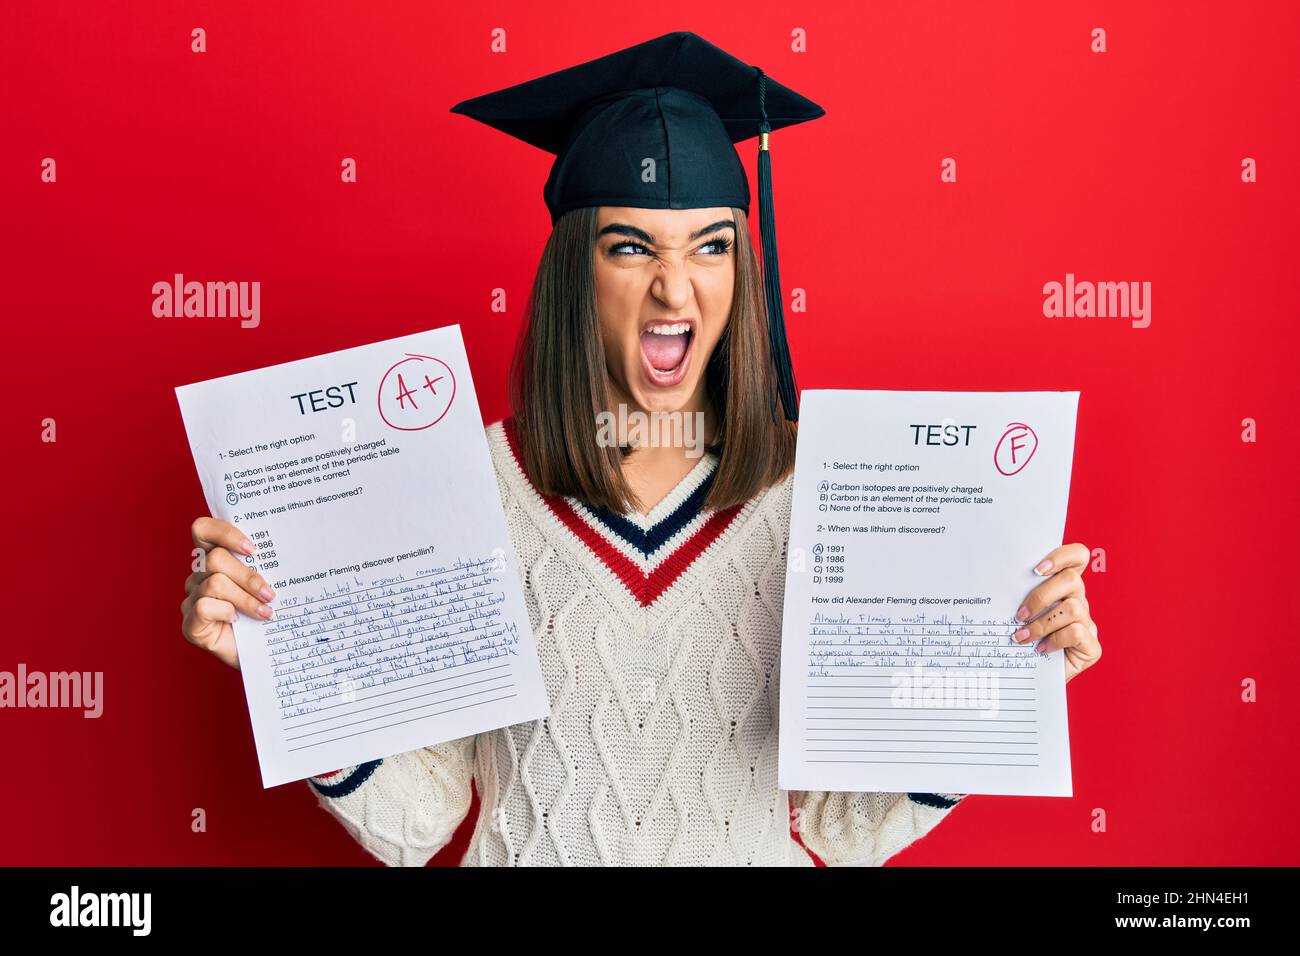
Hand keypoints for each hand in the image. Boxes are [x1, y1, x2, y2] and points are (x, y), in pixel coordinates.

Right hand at [180, 517, 276, 668]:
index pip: (203, 530)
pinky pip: (204, 606)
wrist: (265, 652)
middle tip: (270, 593)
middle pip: (215, 559)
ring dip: (245, 598)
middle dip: (248, 576)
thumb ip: (265, 565)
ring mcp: (192, 599)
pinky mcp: (190, 624)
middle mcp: (199, 576)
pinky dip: (226, 612)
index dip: (224, 533)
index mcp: (215, 558)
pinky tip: (237, 621)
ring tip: (266, 611)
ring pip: (215, 583)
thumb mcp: (268, 584)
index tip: (253, 549)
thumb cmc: (266, 614)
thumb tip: (284, 549)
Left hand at [1012, 542, 1100, 683]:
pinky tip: (1039, 649)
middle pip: (1072, 580)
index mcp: (1063, 587)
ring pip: (1073, 608)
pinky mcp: (1092, 646)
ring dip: (1042, 623)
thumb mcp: (1017, 613)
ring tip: (1022, 636)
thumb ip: (1016, 595)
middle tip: (1019, 615)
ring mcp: (1088, 623)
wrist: (1029, 678)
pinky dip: (1054, 640)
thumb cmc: (1020, 640)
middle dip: (1041, 596)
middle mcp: (1079, 600)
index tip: (1036, 569)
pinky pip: (1076, 632)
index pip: (1078, 556)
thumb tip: (995, 581)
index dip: (1062, 555)